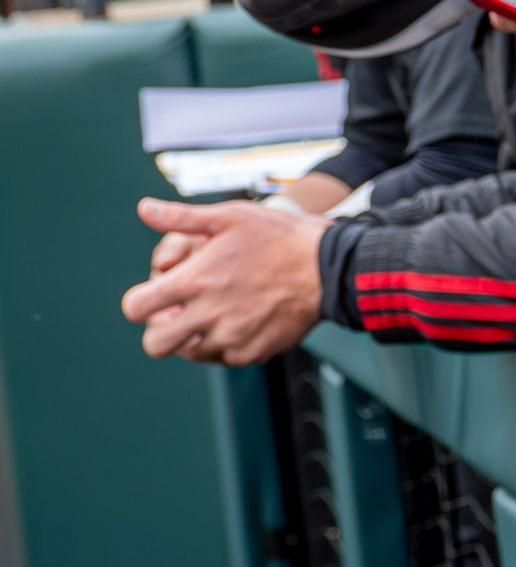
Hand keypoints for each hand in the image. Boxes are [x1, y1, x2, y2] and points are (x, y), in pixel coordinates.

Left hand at [123, 198, 327, 364]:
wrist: (328, 268)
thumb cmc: (280, 237)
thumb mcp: (231, 216)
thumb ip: (182, 217)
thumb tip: (144, 209)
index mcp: (194, 281)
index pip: (136, 308)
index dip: (139, 302)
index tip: (152, 297)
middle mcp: (207, 315)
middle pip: (155, 344)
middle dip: (158, 330)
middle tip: (176, 316)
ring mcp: (230, 337)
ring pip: (189, 353)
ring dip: (193, 338)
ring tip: (212, 316)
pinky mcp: (252, 353)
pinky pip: (224, 358)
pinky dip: (226, 345)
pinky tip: (241, 321)